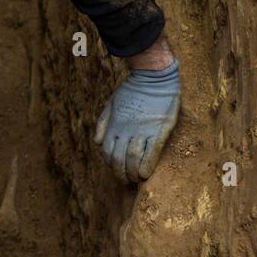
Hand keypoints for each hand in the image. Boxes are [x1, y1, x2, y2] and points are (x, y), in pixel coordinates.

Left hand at [94, 59, 179, 182]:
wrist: (152, 76)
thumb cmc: (132, 90)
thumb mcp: (110, 103)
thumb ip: (103, 123)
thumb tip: (98, 143)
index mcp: (114, 125)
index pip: (108, 153)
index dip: (111, 165)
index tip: (116, 172)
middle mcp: (126, 130)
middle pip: (119, 159)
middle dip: (120, 173)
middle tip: (125, 180)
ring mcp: (143, 130)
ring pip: (133, 158)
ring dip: (132, 173)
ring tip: (135, 179)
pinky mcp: (159, 130)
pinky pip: (152, 152)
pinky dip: (147, 165)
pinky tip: (145, 174)